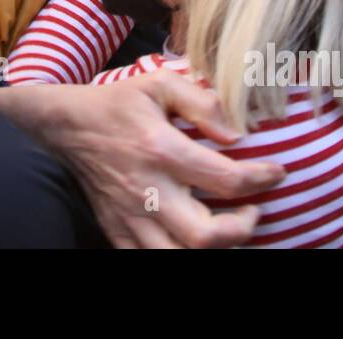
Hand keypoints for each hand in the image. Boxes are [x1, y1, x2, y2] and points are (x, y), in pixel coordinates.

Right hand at [0, 71, 283, 247]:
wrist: (66, 127)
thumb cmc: (117, 104)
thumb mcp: (158, 84)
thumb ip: (201, 102)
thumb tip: (236, 133)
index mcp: (160, 150)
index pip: (225, 178)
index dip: (261, 179)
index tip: (276, 172)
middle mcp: (147, 190)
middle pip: (205, 235)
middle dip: (241, 229)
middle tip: (252, 211)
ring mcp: (130, 217)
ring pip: (180, 256)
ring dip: (214, 248)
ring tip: (227, 229)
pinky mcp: (117, 231)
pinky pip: (150, 259)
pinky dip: (179, 254)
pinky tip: (193, 238)